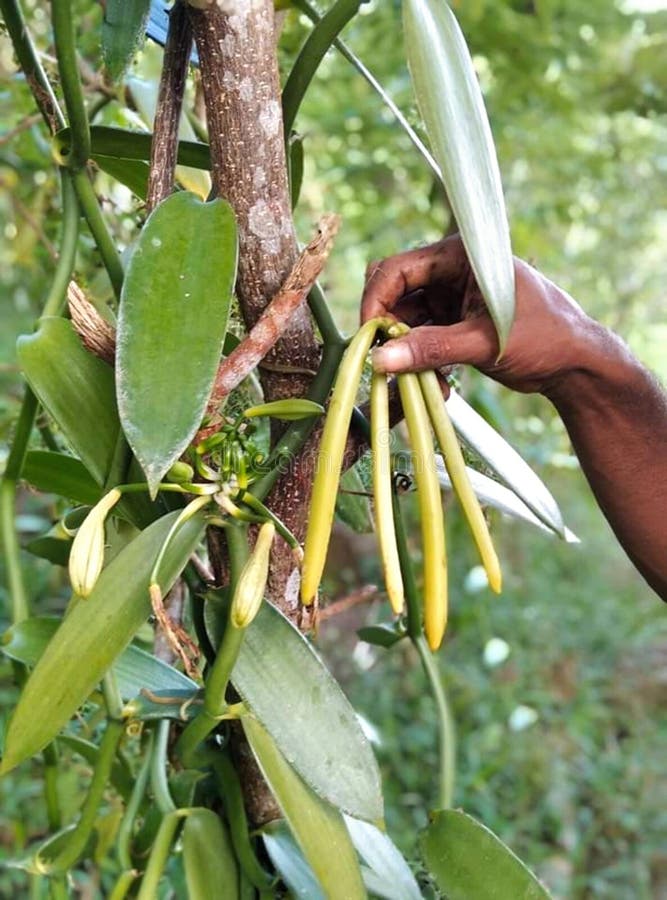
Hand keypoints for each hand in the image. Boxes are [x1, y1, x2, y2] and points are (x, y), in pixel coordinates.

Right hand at [361, 235, 603, 395]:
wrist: (574, 364)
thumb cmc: (544, 338)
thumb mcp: (483, 344)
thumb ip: (431, 349)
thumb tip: (381, 359)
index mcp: (461, 256)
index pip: (398, 268)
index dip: (376, 300)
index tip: (368, 336)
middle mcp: (451, 272)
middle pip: (395, 294)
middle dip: (388, 330)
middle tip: (387, 362)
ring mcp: (451, 297)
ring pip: (405, 322)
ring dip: (406, 353)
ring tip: (420, 383)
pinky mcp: (453, 322)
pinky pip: (421, 340)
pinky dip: (422, 362)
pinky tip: (437, 386)